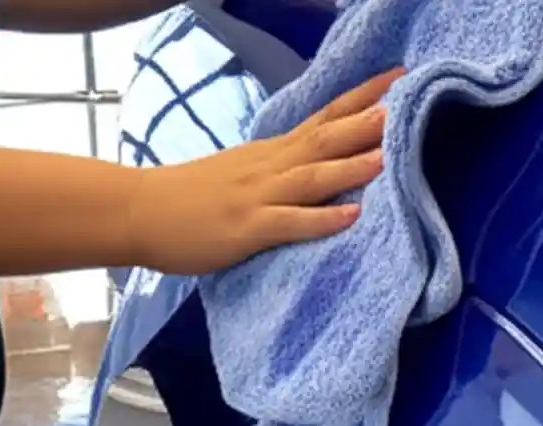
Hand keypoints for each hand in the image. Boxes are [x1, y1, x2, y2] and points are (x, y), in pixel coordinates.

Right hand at [126, 67, 404, 274]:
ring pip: (311, 176)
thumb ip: (281, 165)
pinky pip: (289, 223)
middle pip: (324, 137)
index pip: (325, 117)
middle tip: (405, 102)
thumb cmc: (192, 196)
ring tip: (387, 154)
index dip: (362, 98)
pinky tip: (350, 216)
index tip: (398, 79)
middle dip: (366, 121)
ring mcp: (257, 196)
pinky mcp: (246, 228)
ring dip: (350, 165)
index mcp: (272, 153)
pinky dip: (321, 219)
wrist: (137, 211)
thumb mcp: (243, 170)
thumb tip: (320, 159)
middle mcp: (269, 167)